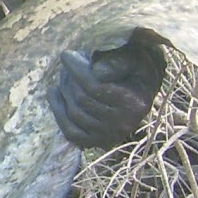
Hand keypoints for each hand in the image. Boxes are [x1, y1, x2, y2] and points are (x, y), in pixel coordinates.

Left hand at [48, 40, 164, 148]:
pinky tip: (55, 93)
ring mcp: (109, 137)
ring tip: (65, 76)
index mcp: (134, 103)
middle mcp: (123, 124)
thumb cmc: (136, 69)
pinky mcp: (97, 142)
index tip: (66, 54)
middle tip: (67, 66)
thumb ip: (118, 61)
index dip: (76, 70)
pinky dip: (58, 111)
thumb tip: (96, 71)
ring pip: (74, 113)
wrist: (142, 91)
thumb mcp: (135, 59)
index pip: (95, 87)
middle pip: (82, 100)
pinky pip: (70, 131)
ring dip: (64, 91)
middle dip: (70, 79)